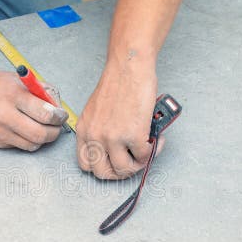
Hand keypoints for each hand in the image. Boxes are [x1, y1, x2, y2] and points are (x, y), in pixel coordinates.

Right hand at [0, 70, 68, 149]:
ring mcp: (0, 131)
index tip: (61, 115)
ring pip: (33, 144)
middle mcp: (5, 115)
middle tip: (56, 126)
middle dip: (55, 132)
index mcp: (13, 95)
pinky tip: (26, 130)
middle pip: (41, 134)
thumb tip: (57, 104)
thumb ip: (39, 89)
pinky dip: (28, 140)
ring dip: (43, 138)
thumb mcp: (16, 79)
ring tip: (43, 128)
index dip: (59, 116)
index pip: (45, 113)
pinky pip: (20, 146)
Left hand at [76, 55, 163, 178]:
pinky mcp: (133, 135)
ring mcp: (113, 138)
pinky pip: (143, 156)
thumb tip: (116, 148)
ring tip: (146, 150)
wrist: (129, 68)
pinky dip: (153, 151)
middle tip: (132, 162)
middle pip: (102, 173)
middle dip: (120, 172)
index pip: (85, 164)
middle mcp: (95, 136)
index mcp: (84, 130)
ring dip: (138, 164)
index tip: (114, 162)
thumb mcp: (96, 110)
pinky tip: (156, 140)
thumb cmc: (117, 83)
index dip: (102, 167)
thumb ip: (100, 130)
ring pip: (124, 170)